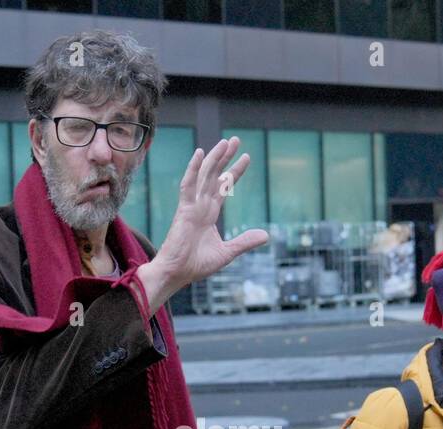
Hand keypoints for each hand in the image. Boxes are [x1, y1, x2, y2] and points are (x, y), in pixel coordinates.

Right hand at [137, 136, 268, 311]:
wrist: (176, 274)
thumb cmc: (196, 265)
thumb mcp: (228, 253)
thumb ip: (244, 242)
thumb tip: (266, 234)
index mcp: (209, 214)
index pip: (224, 187)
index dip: (235, 172)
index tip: (246, 157)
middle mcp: (201, 206)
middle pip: (214, 175)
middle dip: (225, 158)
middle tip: (235, 139)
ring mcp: (191, 206)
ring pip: (204, 176)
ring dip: (214, 158)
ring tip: (225, 142)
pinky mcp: (183, 210)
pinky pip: (188, 185)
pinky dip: (193, 169)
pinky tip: (200, 153)